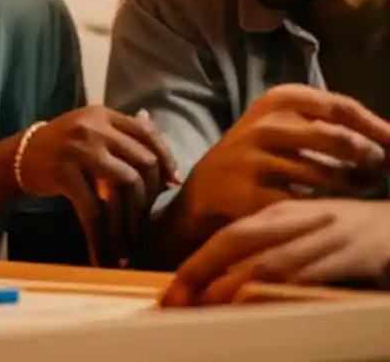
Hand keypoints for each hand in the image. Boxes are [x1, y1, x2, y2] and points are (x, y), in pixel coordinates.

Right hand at [18, 106, 179, 266]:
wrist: (19, 156)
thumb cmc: (61, 146)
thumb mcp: (91, 129)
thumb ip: (125, 137)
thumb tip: (167, 165)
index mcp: (103, 115)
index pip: (147, 134)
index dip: (166, 159)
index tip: (172, 183)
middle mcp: (93, 128)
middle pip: (142, 161)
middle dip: (152, 195)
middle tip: (148, 218)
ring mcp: (78, 150)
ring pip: (125, 186)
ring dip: (132, 220)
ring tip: (132, 243)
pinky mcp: (64, 174)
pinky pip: (93, 210)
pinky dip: (101, 236)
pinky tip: (104, 255)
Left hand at [162, 199, 389, 306]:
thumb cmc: (348, 236)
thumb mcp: (302, 235)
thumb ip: (264, 253)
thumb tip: (214, 286)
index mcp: (280, 214)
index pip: (226, 237)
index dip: (195, 266)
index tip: (170, 294)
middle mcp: (298, 220)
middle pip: (237, 244)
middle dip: (201, 275)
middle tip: (175, 306)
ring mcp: (327, 237)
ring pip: (269, 264)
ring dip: (233, 291)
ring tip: (205, 313)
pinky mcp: (356, 255)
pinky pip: (310, 277)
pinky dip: (280, 294)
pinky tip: (258, 309)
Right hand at [178, 86, 387, 233]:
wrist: (210, 185)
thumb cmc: (264, 151)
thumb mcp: (287, 122)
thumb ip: (332, 122)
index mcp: (278, 100)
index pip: (342, 107)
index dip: (378, 127)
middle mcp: (265, 125)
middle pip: (339, 140)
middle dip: (371, 157)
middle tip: (383, 169)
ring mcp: (256, 161)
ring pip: (327, 175)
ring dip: (357, 185)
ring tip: (365, 187)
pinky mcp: (252, 194)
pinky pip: (307, 203)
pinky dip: (328, 207)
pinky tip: (334, 208)